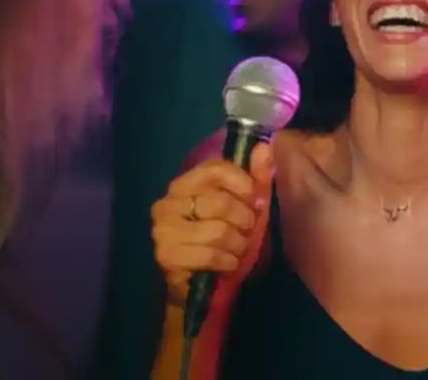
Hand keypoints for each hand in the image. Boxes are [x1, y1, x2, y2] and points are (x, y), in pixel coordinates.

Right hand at [151, 142, 272, 305]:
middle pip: (220, 202)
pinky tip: (228, 262)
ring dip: (238, 244)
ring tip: (238, 248)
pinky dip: (227, 261)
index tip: (255, 199)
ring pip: (218, 231)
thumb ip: (255, 176)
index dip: (242, 183)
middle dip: (244, 220)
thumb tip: (264, 147)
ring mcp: (163, 230)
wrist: (198, 280)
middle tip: (247, 230)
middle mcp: (167, 203)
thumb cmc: (224, 236)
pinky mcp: (166, 256)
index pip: (215, 169)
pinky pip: (210, 255)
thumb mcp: (244, 205)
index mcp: (184, 184)